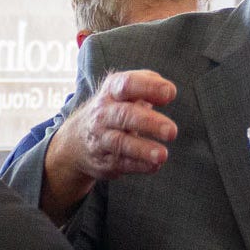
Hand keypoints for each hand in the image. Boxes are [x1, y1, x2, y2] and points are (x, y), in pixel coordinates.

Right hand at [42, 70, 176, 217]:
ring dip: (143, 149)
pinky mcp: (104, 161)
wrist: (76, 141)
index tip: (171, 93)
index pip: (127, 84)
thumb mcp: (124, 91)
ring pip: (120, 143)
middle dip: (149, 122)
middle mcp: (103, 114)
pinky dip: (140, 165)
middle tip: (172, 131)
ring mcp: (101, 138)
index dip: (149, 87)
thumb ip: (148, 84)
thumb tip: (169, 91)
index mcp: (112, 92)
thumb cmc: (113, 110)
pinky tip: (155, 165)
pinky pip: (122, 163)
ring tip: (163, 155)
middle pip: (125, 115)